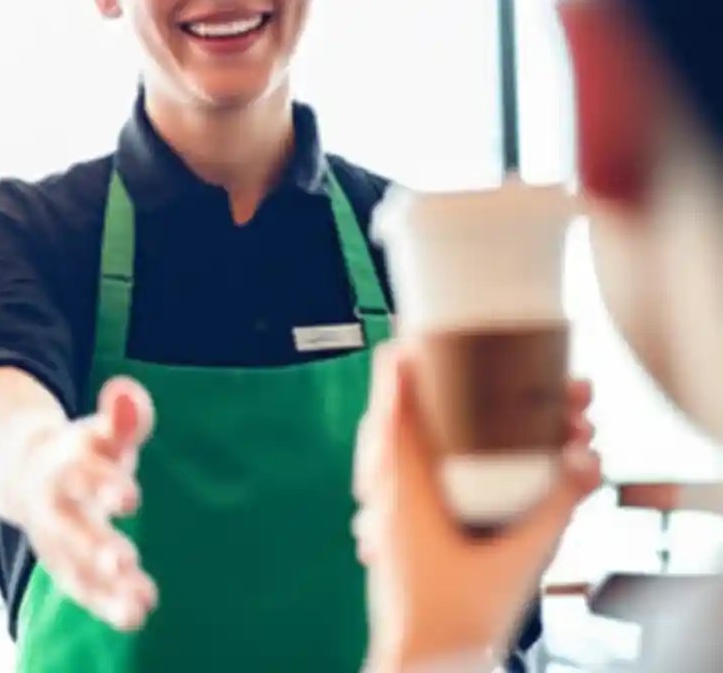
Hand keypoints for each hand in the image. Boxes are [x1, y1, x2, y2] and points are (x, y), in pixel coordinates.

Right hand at [9, 376, 157, 630]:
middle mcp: (55, 507)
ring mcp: (55, 542)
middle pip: (71, 528)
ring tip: (140, 605)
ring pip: (75, 568)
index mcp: (65, 465)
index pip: (83, 474)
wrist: (26, 474)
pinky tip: (137, 616)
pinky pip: (83, 590)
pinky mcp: (64, 567)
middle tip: (124, 559)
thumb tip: (125, 390)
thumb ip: (122, 415)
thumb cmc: (83, 452)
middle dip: (96, 544)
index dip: (104, 484)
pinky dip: (106, 604)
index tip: (131, 498)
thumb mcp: (101, 431)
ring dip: (105, 587)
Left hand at [353, 342, 602, 669]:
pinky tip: (475, 455)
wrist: (422, 662)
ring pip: (413, 450)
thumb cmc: (453, 618)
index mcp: (403, 490)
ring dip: (456, 428)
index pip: (393, 410)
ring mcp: (389, 511)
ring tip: (511, 422)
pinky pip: (413, 476)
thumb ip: (556, 505)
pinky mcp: (400, 528)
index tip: (410, 337)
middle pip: (411, 422)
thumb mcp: (519, 557)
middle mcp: (389, 494)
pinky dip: (444, 456)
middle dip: (459, 395)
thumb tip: (586, 459)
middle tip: (501, 382)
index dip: (399, 369)